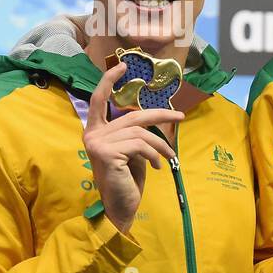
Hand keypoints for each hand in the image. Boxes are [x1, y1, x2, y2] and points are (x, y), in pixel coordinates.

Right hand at [83, 63, 183, 233]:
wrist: (120, 206)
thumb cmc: (127, 179)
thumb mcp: (132, 151)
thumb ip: (135, 133)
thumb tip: (156, 116)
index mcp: (95, 130)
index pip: (99, 100)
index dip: (109, 81)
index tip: (123, 66)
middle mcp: (92, 134)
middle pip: (132, 115)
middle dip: (160, 115)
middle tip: (181, 117)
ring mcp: (97, 143)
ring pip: (140, 132)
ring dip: (161, 145)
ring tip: (169, 158)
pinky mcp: (105, 152)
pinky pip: (139, 145)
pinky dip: (154, 154)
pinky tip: (158, 167)